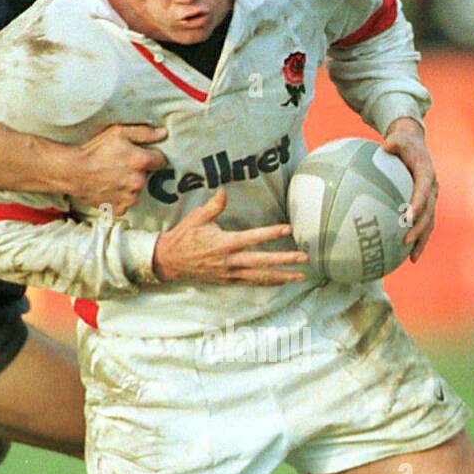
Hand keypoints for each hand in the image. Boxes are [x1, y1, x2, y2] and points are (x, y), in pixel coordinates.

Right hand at [67, 124, 167, 214]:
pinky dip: (119, 198)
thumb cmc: (95, 149)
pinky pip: (125, 203)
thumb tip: (163, 133)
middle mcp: (139, 182)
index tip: (140, 155)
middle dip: (138, 171)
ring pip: (136, 191)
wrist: (73, 172)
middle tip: (120, 165)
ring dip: (129, 185)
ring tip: (112, 177)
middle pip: (147, 176)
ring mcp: (130, 198)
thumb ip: (144, 133)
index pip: (161, 160)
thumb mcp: (118, 132)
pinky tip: (109, 188)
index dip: (151, 157)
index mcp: (142, 161)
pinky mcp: (120, 209)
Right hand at [152, 189, 308, 284]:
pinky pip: (252, 283)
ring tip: (301, 277)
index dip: (271, 233)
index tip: (288, 229)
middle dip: (285, 260)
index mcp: (224, 243)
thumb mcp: (197, 218)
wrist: (169, 262)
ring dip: (282, 277)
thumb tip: (224, 190)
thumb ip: (214, 205)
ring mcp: (230, 273)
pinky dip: (268, 283)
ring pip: (261, 277)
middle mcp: (230, 260)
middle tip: (304, 258)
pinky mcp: (228, 280)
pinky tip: (282, 282)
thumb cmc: (184, 237)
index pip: (253, 238)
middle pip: (263, 262)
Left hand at [383, 117, 436, 261]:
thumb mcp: (398, 138)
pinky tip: (408, 256)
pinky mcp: (426, 206)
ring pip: (429, 223)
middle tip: (405, 241)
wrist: (414, 144)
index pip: (424, 190)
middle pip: (428, 212)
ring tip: (412, 258)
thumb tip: (385, 146)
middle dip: (419, 228)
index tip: (408, 216)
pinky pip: (423, 225)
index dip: (418, 203)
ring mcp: (431, 199)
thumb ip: (393, 142)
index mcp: (427, 173)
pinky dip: (418, 240)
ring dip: (421, 240)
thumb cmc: (402, 142)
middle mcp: (432, 188)